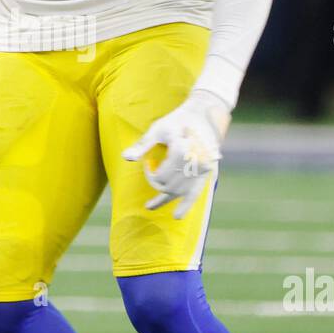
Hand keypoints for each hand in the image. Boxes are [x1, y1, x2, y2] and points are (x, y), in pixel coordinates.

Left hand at [122, 88, 230, 218]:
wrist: (202, 116)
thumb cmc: (176, 121)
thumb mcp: (157, 129)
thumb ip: (142, 145)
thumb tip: (126, 158)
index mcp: (182, 150)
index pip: (160, 175)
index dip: (150, 173)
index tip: (147, 163)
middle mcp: (194, 162)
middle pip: (168, 185)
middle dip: (156, 182)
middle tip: (150, 173)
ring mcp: (202, 169)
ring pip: (179, 191)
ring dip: (164, 198)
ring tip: (149, 205)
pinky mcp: (207, 173)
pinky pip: (196, 193)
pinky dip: (186, 206)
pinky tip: (176, 216)